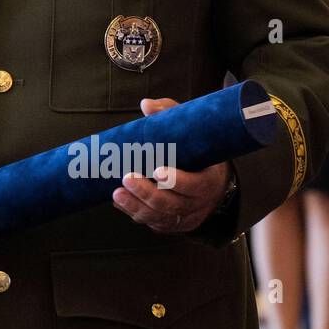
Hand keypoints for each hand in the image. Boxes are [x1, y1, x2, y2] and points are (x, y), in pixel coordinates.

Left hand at [112, 97, 228, 232]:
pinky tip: (119, 202)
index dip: (176, 180)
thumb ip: (170, 115)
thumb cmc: (197, 153)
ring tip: (117, 193)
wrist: (211, 183)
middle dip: (148, 192)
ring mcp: (184, 216)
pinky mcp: (171, 224)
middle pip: (172, 204)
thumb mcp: (191, 132)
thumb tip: (146, 105)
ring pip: (160, 217)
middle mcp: (197, 203)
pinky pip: (152, 222)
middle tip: (127, 178)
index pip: (194, 185)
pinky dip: (135, 213)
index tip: (158, 171)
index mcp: (208, 181)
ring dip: (136, 206)